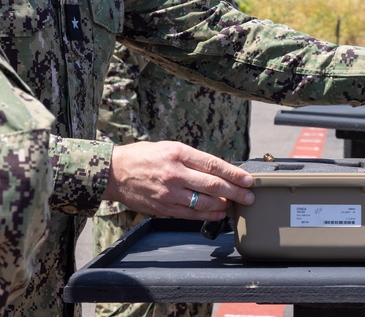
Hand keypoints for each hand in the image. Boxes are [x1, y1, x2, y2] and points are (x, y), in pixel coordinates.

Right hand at [102, 141, 254, 220]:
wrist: (115, 172)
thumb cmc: (144, 156)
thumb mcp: (170, 147)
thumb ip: (193, 159)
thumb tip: (218, 170)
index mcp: (178, 153)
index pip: (213, 164)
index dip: (234, 174)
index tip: (248, 180)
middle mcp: (175, 173)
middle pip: (213, 185)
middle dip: (235, 192)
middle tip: (249, 197)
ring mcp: (169, 193)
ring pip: (204, 203)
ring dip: (223, 206)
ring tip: (235, 206)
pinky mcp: (163, 208)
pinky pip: (190, 214)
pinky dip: (207, 215)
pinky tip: (218, 214)